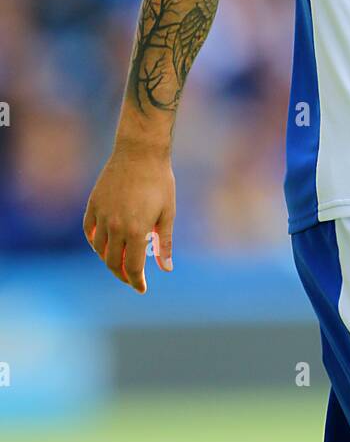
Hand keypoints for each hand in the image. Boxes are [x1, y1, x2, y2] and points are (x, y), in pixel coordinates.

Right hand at [83, 143, 175, 293]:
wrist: (140, 152)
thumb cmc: (160, 182)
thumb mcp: (168, 214)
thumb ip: (165, 243)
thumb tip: (167, 269)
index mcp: (136, 230)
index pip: (132, 267)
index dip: (136, 282)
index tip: (141, 289)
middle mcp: (115, 226)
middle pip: (112, 262)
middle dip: (122, 274)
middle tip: (131, 278)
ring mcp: (102, 215)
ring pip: (99, 248)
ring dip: (108, 259)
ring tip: (120, 260)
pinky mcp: (93, 204)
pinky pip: (89, 230)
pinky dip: (94, 241)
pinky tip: (103, 244)